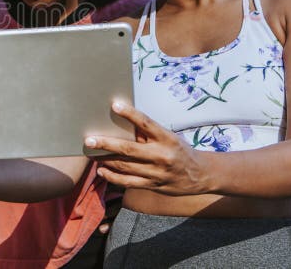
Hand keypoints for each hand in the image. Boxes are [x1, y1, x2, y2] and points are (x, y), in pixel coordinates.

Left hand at [84, 102, 211, 195]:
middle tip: (88, 140)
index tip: (114, 105)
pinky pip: (128, 182)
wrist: (201, 175)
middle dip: (106, 144)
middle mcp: (161, 155)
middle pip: (129, 149)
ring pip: (125, 166)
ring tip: (91, 154)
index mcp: (166, 138)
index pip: (146, 123)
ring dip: (105, 160)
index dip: (130, 114)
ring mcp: (157, 173)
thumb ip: (148, 133)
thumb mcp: (169, 137)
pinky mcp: (153, 185)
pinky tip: (101, 170)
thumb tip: (123, 121)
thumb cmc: (179, 150)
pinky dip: (113, 177)